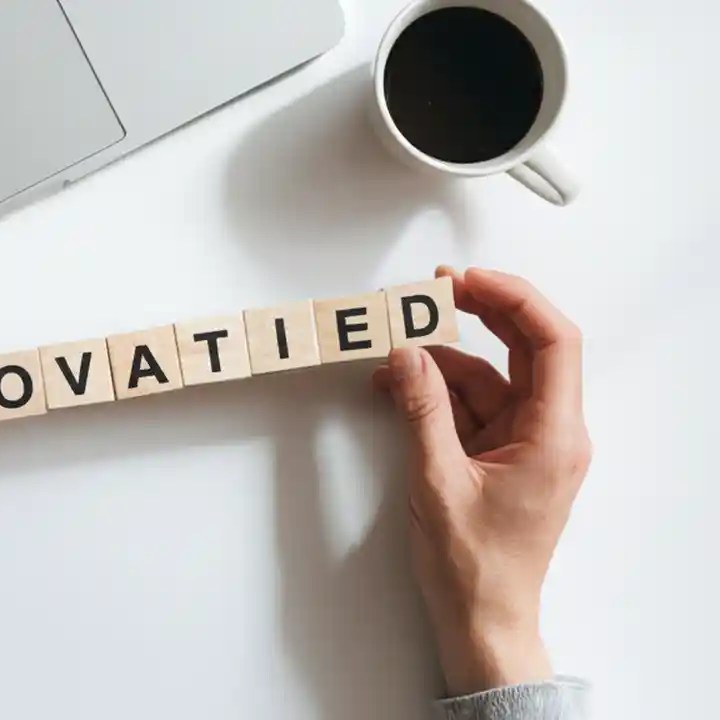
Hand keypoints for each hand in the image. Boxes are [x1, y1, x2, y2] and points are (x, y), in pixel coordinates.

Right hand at [373, 267, 591, 695]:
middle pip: (526, 349)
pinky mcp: (502, 455)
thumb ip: (421, 410)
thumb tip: (405, 354)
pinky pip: (473, 406)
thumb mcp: (437, 481)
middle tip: (435, 291)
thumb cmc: (475, 568)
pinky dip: (437, 393)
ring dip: (444, 361)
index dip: (513, 299)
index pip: (553, 342)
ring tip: (395, 351)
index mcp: (554, 436)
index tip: (468, 281)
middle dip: (481, 314)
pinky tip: (400, 387)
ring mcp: (526, 443)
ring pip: (491, 376)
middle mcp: (550, 432)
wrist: (481, 620)